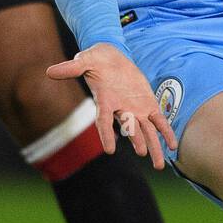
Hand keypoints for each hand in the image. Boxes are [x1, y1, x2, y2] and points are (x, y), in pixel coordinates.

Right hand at [46, 43, 176, 168]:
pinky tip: (173, 145)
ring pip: (146, 131)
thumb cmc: (95, 59)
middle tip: (143, 154)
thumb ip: (71, 68)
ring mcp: (135, 109)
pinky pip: (159, 121)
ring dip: (154, 146)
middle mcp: (121, 109)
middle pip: (130, 129)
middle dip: (137, 141)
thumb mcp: (83, 60)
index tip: (109, 150)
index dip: (106, 135)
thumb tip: (49, 72)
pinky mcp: (148, 104)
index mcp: (105, 101)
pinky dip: (166, 132)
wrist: (110, 58)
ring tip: (159, 165)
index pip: (104, 121)